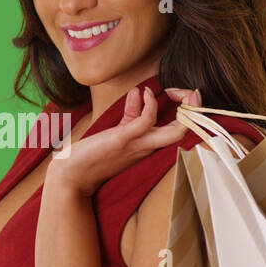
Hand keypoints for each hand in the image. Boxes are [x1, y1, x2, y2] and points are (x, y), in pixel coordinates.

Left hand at [45, 86, 200, 197]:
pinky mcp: (123, 140)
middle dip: (194, 108)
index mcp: (149, 145)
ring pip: (175, 132)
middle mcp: (148, 147)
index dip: (187, 110)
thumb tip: (139, 92)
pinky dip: (149, 105)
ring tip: (176, 91)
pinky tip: (144, 93)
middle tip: (191, 92)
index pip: (179, 129)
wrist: (71, 175)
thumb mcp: (119, 131)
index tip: (178, 93)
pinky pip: (146, 121)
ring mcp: (138, 145)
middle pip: (184, 130)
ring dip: (182, 108)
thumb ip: (131, 113)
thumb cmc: (93, 155)